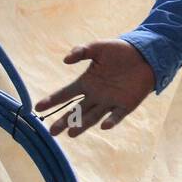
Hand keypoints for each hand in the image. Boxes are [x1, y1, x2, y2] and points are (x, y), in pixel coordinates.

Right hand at [35, 39, 155, 137]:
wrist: (144, 54)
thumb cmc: (119, 51)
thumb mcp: (98, 47)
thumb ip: (82, 51)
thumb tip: (65, 60)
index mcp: (87, 82)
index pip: (66, 94)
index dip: (52, 100)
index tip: (38, 108)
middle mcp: (96, 95)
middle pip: (76, 110)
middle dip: (64, 120)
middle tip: (52, 131)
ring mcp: (110, 101)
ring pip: (93, 116)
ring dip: (83, 124)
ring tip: (71, 133)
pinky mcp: (126, 104)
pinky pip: (117, 115)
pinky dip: (111, 120)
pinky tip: (104, 125)